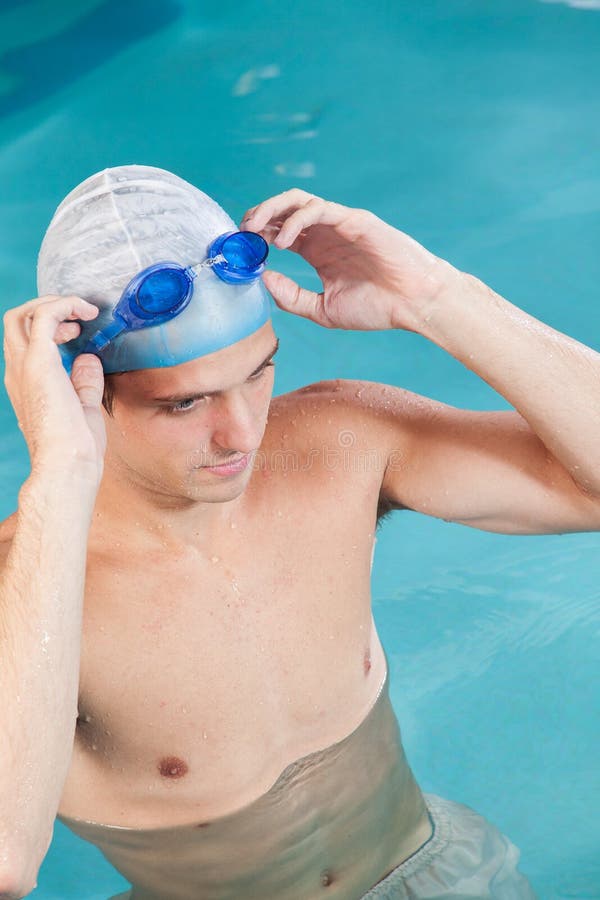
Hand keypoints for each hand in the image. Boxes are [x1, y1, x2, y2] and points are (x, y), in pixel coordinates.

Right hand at [3, 295, 106, 485]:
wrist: (67, 465)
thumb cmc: (77, 448)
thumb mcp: (84, 407)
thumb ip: (84, 382)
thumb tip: (89, 359)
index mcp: (25, 384)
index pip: (23, 341)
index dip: (49, 328)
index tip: (77, 334)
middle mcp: (17, 372)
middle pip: (16, 321)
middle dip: (46, 308)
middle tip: (78, 319)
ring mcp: (24, 366)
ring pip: (23, 315)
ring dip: (54, 305)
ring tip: (84, 313)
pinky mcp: (39, 363)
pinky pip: (45, 316)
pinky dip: (65, 305)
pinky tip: (86, 311)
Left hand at [241, 189, 458, 332]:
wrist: (414, 304)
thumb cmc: (377, 307)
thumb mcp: (323, 310)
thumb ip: (292, 297)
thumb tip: (263, 281)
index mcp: (318, 251)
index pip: (278, 231)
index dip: (256, 235)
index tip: (238, 249)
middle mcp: (326, 233)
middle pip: (283, 210)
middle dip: (257, 216)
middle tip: (240, 234)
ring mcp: (340, 224)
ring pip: (297, 200)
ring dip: (271, 209)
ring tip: (254, 228)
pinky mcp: (354, 220)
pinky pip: (319, 209)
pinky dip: (297, 219)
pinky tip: (284, 240)